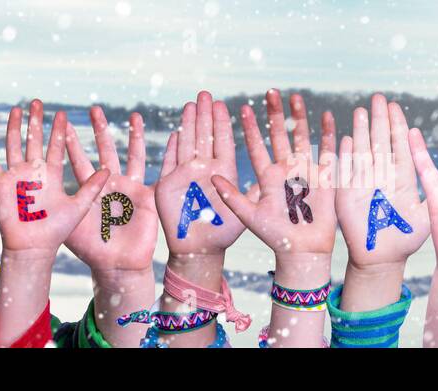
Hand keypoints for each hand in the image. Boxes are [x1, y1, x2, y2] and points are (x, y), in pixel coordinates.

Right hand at [0, 100, 108, 257]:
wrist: (34, 250)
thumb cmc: (57, 232)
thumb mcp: (79, 207)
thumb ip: (92, 188)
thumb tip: (109, 168)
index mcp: (52, 175)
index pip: (56, 147)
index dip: (59, 130)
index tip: (62, 113)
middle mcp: (33, 172)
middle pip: (33, 141)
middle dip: (35, 122)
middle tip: (36, 102)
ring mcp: (15, 177)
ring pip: (13, 146)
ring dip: (13, 128)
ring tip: (16, 110)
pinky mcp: (0, 185)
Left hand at [63, 108, 158, 271]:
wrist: (117, 264)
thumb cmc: (92, 248)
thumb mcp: (73, 224)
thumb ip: (64, 204)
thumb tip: (45, 190)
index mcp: (90, 189)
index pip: (78, 159)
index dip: (71, 142)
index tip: (62, 121)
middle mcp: (110, 184)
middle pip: (105, 150)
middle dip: (100, 130)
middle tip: (94, 108)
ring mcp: (130, 188)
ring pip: (133, 155)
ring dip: (134, 136)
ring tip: (134, 116)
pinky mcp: (147, 196)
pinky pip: (159, 172)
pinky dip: (168, 156)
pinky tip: (174, 139)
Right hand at [154, 91, 245, 255]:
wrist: (199, 250)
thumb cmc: (223, 233)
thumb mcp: (244, 211)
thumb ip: (250, 192)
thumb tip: (270, 171)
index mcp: (223, 171)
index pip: (221, 141)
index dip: (221, 123)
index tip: (221, 104)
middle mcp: (204, 170)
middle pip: (203, 137)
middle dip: (204, 115)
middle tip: (205, 94)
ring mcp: (185, 176)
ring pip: (187, 144)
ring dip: (188, 125)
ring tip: (190, 105)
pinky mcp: (168, 186)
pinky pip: (170, 163)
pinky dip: (171, 148)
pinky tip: (175, 133)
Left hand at [212, 89, 336, 255]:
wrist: (303, 251)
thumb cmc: (275, 237)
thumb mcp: (250, 216)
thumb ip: (232, 197)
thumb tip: (213, 177)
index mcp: (267, 177)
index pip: (256, 147)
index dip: (250, 128)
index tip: (243, 109)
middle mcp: (285, 170)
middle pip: (279, 136)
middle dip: (275, 114)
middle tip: (271, 92)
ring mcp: (305, 171)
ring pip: (302, 138)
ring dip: (299, 118)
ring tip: (295, 97)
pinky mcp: (324, 177)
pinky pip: (327, 151)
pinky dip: (328, 134)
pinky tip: (327, 116)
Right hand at [335, 94, 429, 266]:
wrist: (381, 260)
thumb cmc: (406, 240)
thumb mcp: (428, 215)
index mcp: (401, 178)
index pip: (399, 146)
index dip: (397, 126)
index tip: (396, 106)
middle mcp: (381, 177)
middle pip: (379, 143)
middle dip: (379, 121)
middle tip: (379, 98)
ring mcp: (363, 185)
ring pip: (362, 153)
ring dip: (361, 132)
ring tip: (362, 110)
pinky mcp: (347, 197)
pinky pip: (345, 173)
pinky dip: (345, 157)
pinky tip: (345, 137)